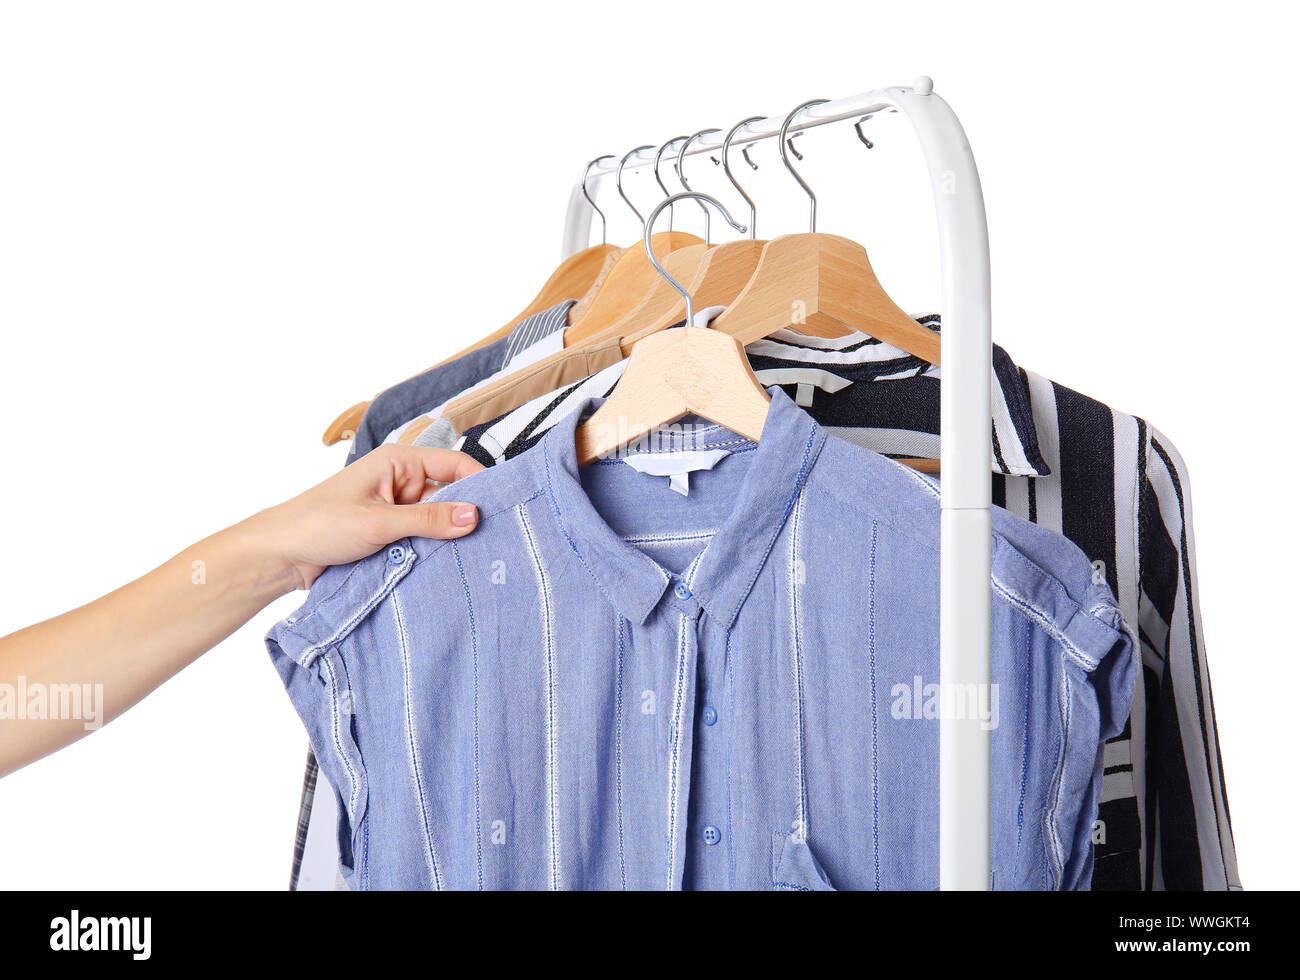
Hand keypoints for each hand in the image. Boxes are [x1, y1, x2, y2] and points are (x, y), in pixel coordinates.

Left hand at [252, 445, 485, 590]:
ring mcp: (397, 509)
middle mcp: (402, 481)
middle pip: (451, 494)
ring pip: (438, 521)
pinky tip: (451, 566)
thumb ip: (429, 520)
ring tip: (477, 556)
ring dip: (449, 538)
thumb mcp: (379, 522)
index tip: (504, 507)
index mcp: (398, 462)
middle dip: (467, 515)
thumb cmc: (319, 525)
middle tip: (496, 538)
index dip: (480, 482)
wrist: (280, 557)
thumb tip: (474, 516)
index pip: (454, 463)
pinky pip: (424, 540)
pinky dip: (434, 551)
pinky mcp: (392, 534)